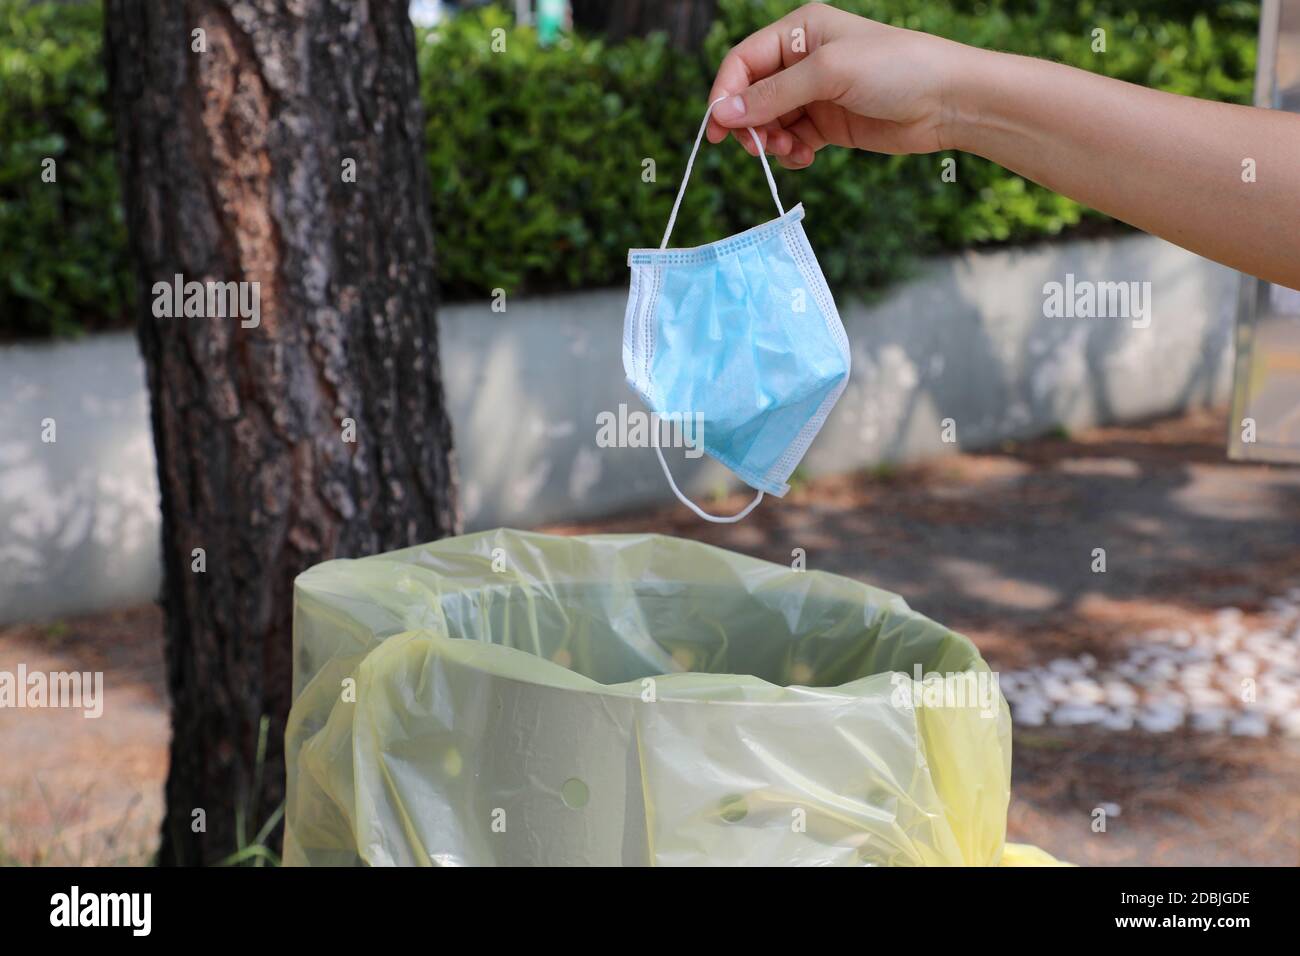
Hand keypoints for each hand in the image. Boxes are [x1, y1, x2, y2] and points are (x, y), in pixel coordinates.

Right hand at [706, 2, 973, 166]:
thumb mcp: (828, 73)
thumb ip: (773, 94)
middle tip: (757, 148)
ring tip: (790, 151)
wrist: (948, 101)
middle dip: (749, 123)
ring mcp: (817, 94)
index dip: (725, 93)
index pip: (744, 61)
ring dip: (771, 141)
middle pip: (752, 95)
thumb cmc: (895, 69)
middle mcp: (804, 61)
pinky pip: (793, 141)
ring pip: (770, 122)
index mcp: (800, 32)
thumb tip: (724, 113)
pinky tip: (805, 157)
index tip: (720, 128)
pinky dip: (792, 153)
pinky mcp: (829, 125)